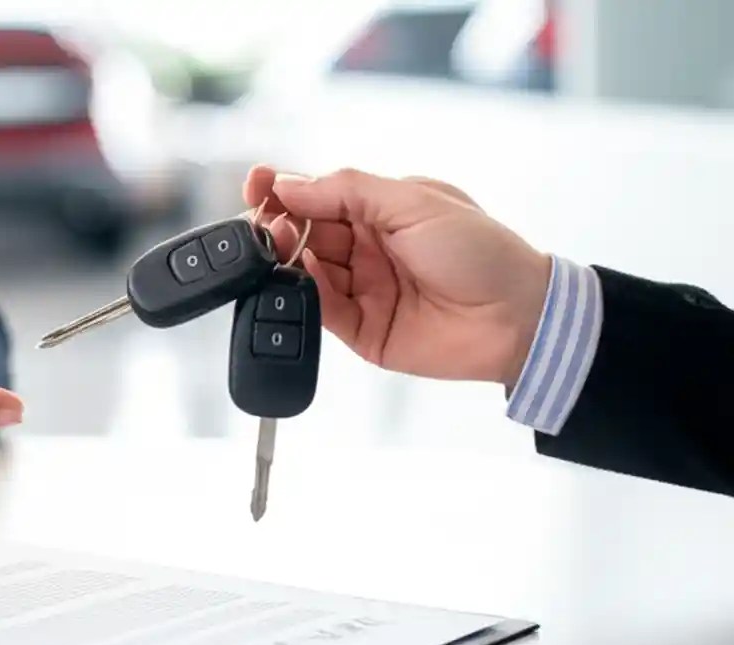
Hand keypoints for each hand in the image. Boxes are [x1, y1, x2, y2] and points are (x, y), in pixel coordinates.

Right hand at [244, 166, 550, 386]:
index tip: (257, 184)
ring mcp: (364, 288)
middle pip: (306, 232)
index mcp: (384, 211)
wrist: (517, 317)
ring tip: (279, 243)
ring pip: (306, 270)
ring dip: (287, 256)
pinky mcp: (362, 329)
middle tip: (266, 217)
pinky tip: (299, 274)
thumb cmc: (484, 253)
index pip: (320, 195)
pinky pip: (320, 310)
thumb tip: (291, 183)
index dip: (287, 188)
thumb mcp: (415, 201)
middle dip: (280, 222)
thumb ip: (348, 191)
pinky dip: (303, 293)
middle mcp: (369, 249)